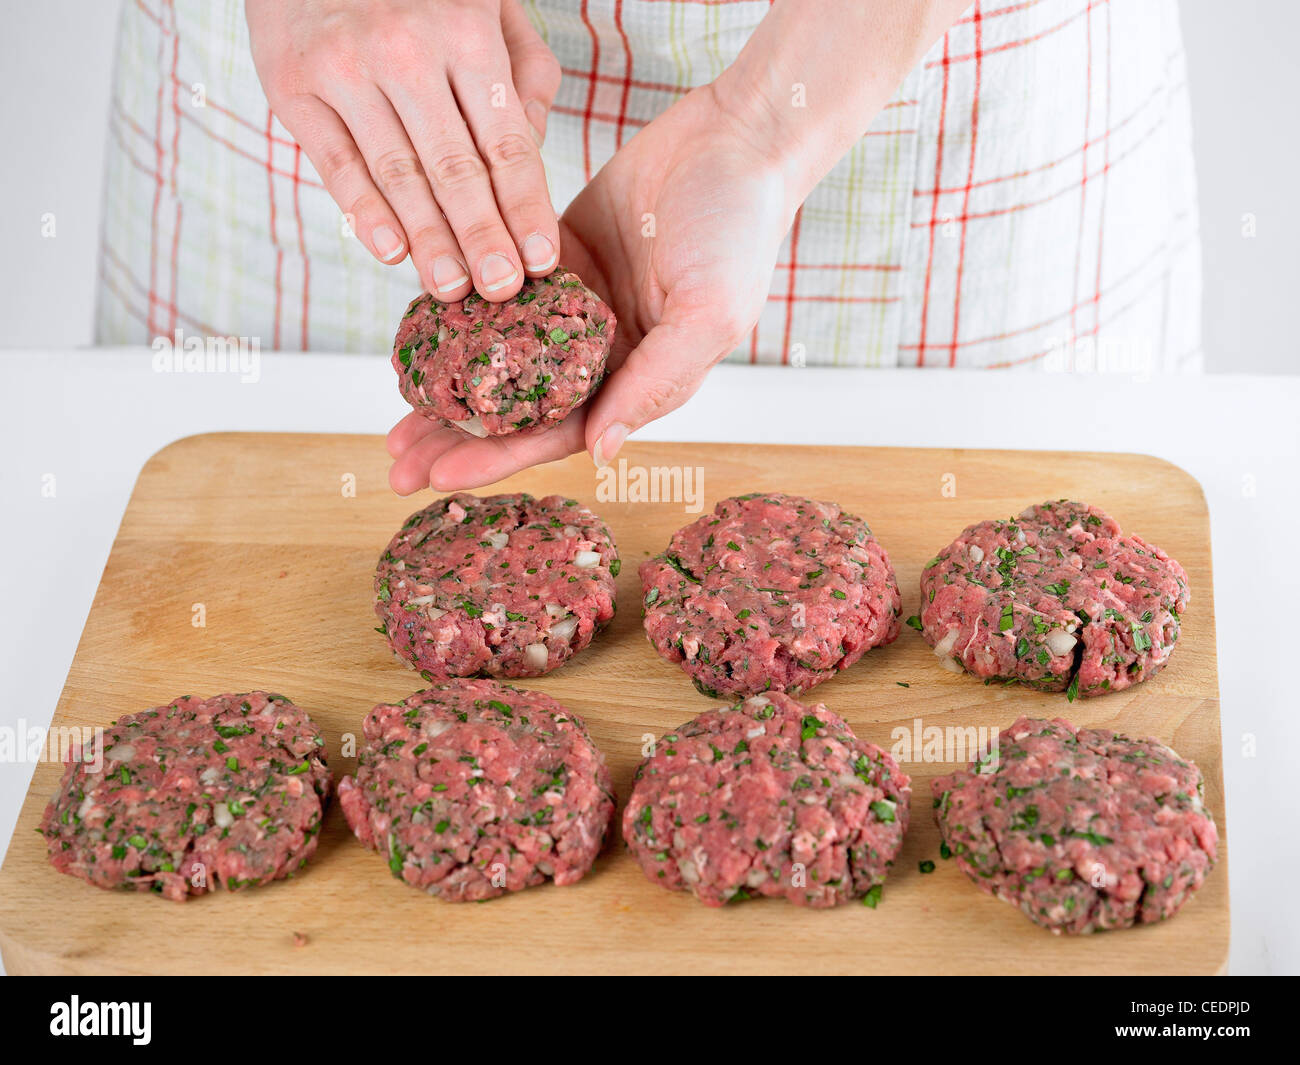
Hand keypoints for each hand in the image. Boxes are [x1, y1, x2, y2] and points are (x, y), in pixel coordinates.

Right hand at [246, 0, 560, 300]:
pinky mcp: (293, 85)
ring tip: (452, 288)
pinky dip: (364, 212)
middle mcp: (406, 51)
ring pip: (397, 174)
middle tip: (502, 290)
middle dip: (483, 237)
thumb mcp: (487, 2)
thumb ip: (522, 70)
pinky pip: (336, 162)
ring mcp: (345, 69)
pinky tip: (392, 251)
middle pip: (454, 168)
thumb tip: (532, 148)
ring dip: (428, 241)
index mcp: (465, 32)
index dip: (525, 206)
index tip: (541, 259)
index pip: (505, 141)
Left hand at [387, 84, 795, 491]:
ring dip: (447, 388)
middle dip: (456, 439)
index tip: (441, 475)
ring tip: (393, 412)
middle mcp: (599, 353)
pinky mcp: (552, 257)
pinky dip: (455, 315)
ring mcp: (572, 307)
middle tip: (396, 466)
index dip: (498, 456)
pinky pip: (495, 294)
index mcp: (636, 380)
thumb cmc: (737, 232)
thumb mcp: (708, 315)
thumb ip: (656, 382)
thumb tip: (599, 451)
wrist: (734, 140)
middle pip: (515, 407)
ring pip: (496, 358)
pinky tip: (414, 333)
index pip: (558, 431)